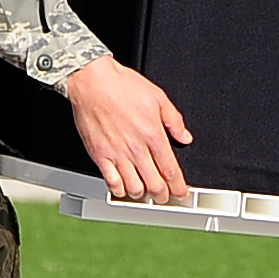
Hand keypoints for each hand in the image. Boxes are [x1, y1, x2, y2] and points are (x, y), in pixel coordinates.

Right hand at [65, 55, 191, 202]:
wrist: (93, 82)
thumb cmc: (122, 86)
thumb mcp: (158, 97)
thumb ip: (174, 120)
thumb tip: (185, 137)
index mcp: (153, 135)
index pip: (171, 171)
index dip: (179, 187)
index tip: (181, 192)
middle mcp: (136, 148)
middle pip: (155, 185)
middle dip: (163, 196)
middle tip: (165, 196)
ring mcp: (117, 154)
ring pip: (134, 188)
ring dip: (142, 194)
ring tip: (145, 192)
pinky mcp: (100, 155)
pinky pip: (111, 183)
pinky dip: (120, 190)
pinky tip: (123, 187)